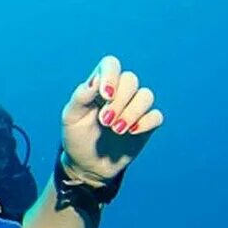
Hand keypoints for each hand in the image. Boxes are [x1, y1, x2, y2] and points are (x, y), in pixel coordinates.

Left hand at [60, 55, 163, 184]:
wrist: (87, 164)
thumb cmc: (77, 137)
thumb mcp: (70, 118)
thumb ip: (80, 97)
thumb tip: (96, 81)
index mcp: (99, 86)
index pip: (110, 64)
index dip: (111, 75)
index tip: (104, 95)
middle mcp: (119, 92)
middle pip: (130, 79)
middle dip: (119, 101)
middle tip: (105, 121)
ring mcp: (134, 107)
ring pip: (146, 95)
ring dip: (132, 112)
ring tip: (116, 130)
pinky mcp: (146, 124)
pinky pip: (156, 115)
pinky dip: (145, 122)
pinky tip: (131, 132)